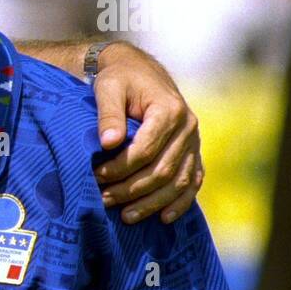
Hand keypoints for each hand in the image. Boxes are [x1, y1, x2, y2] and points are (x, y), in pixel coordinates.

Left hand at [91, 44, 202, 224]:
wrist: (138, 71)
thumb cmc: (119, 78)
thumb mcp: (108, 87)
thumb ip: (108, 113)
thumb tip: (109, 142)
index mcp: (169, 110)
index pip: (146, 150)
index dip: (121, 167)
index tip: (96, 176)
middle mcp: (188, 127)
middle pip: (162, 169)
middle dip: (131, 189)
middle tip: (103, 200)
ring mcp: (194, 141)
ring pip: (179, 181)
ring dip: (152, 202)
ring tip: (126, 217)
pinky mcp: (193, 151)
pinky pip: (193, 181)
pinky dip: (180, 202)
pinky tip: (163, 218)